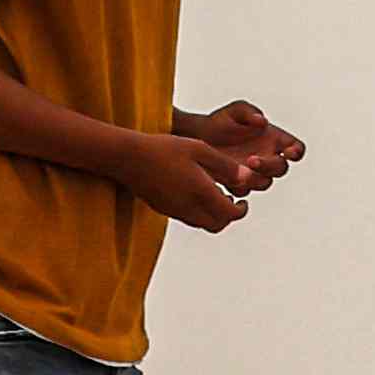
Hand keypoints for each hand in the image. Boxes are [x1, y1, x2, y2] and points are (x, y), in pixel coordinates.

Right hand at [117, 131, 255, 232]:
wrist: (127, 157)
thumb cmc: (164, 149)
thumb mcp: (200, 149)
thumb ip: (225, 166)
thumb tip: (247, 178)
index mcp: (201, 193)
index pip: (229, 214)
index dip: (241, 210)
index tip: (243, 201)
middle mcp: (188, 207)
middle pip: (217, 225)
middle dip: (228, 216)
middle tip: (232, 200)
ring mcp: (173, 210)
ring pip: (201, 224)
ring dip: (213, 215)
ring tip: (215, 194)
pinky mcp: (162, 209)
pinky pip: (186, 218)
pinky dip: (197, 212)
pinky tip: (195, 192)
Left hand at [184, 99, 305, 195]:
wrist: (196, 137)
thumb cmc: (220, 122)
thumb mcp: (234, 111)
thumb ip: (248, 112)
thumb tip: (261, 121)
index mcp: (274, 139)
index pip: (296, 148)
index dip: (296, 152)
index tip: (288, 152)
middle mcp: (267, 157)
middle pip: (281, 169)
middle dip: (269, 166)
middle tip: (252, 160)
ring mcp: (253, 173)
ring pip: (264, 182)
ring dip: (255, 179)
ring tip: (239, 171)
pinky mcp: (238, 182)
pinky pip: (243, 190)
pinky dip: (237, 186)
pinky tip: (226, 178)